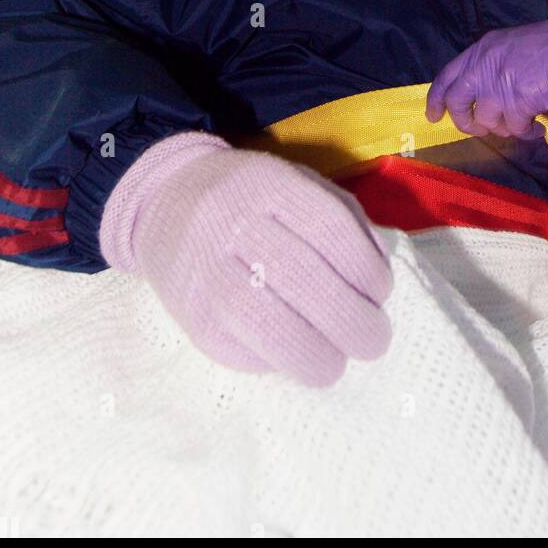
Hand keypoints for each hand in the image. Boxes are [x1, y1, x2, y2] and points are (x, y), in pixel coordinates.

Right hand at [100, 133, 392, 385]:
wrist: (166, 201)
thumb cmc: (254, 198)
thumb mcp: (302, 184)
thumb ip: (346, 222)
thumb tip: (378, 280)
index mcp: (269, 184)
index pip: (328, 229)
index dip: (364, 269)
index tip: (381, 293)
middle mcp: (231, 223)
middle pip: (300, 278)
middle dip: (350, 321)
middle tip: (373, 341)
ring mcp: (205, 272)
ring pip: (265, 323)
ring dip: (314, 354)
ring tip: (336, 362)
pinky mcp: (190, 318)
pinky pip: (239, 351)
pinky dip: (276, 363)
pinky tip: (293, 356)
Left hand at [426, 2, 547, 138]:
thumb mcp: (516, 46)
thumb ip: (496, 66)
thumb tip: (485, 98)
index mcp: (484, 48)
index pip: (448, 75)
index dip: (437, 98)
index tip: (433, 116)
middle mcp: (487, 63)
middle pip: (458, 102)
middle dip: (466, 122)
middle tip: (481, 130)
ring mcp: (502, 81)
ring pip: (488, 121)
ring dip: (506, 128)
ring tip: (525, 122)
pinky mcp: (522, 99)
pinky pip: (515, 128)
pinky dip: (526, 133)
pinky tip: (539, 127)